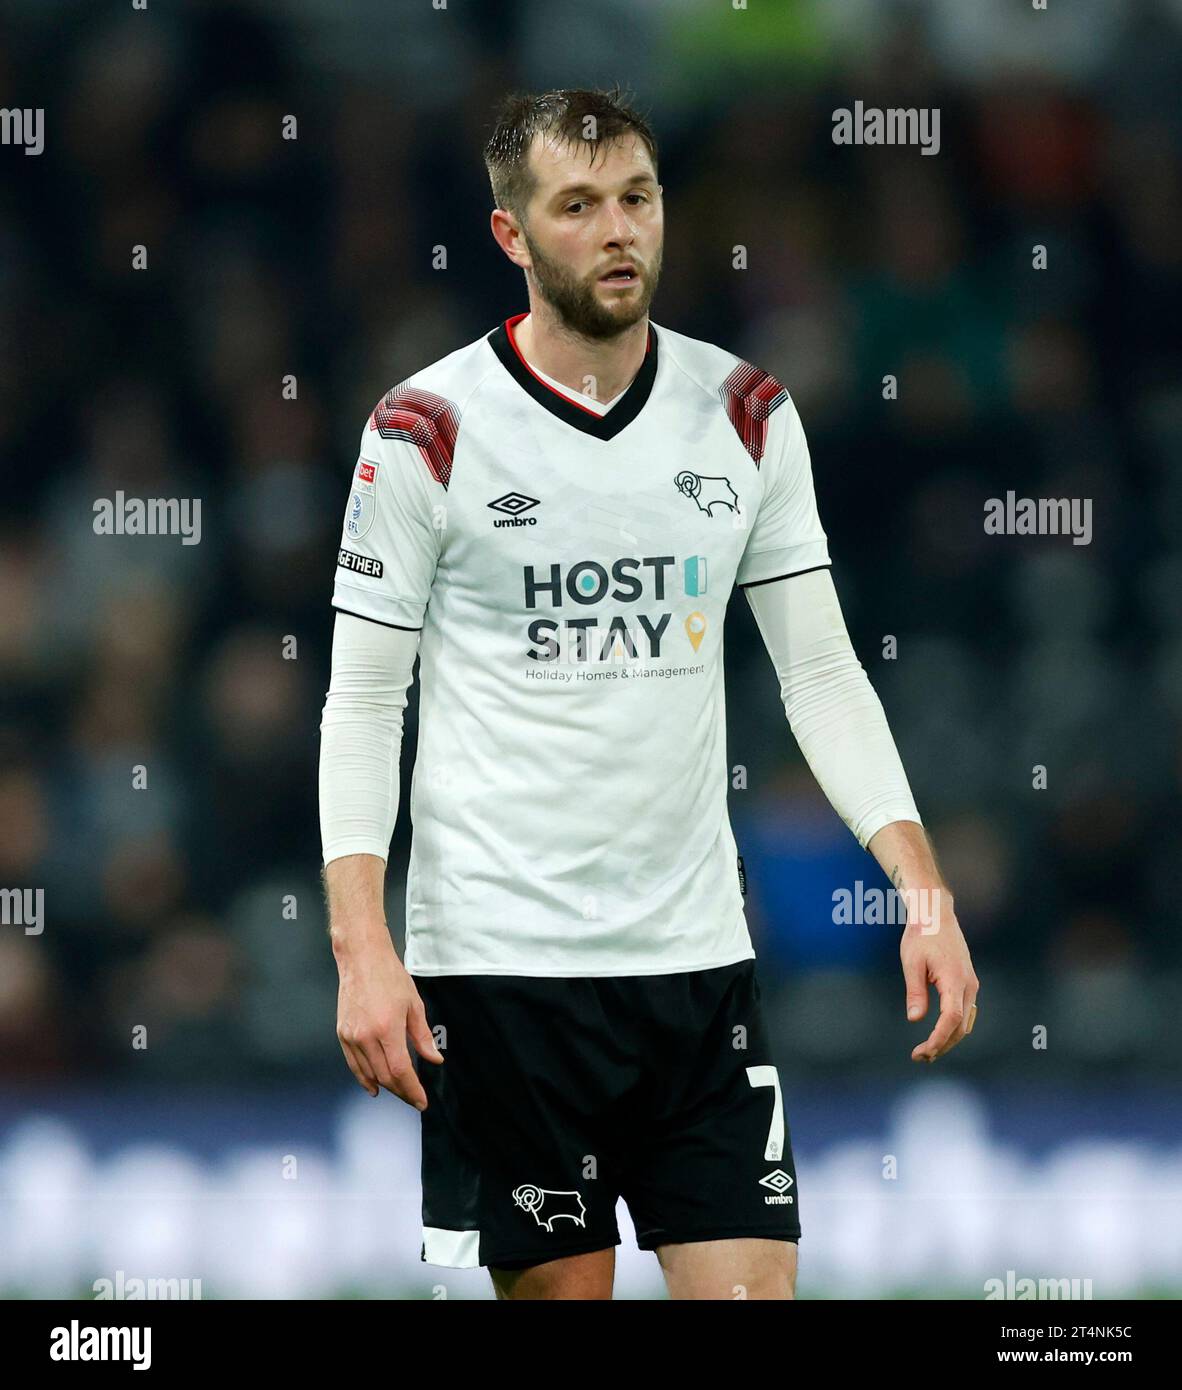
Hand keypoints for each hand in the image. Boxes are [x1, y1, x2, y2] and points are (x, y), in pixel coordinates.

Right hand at [334, 934, 443, 1105]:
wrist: (362, 959)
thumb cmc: (390, 977)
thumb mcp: (414, 1004)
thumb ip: (423, 1036)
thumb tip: (435, 1059)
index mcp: (387, 1028)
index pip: (400, 1071)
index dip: (412, 1090)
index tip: (421, 1101)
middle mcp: (366, 1036)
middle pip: (384, 1076)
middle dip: (401, 1092)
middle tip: (414, 1098)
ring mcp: (351, 1036)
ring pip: (368, 1073)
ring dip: (385, 1087)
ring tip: (400, 1093)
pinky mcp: (342, 1034)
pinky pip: (354, 1064)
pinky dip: (364, 1078)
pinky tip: (374, 1086)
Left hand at [900, 898, 978, 1063]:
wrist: (936, 915)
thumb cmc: (921, 935)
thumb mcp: (912, 962)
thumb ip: (915, 991)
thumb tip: (915, 1018)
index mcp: (954, 978)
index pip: (951, 1018)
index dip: (939, 1038)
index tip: (924, 1051)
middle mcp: (968, 984)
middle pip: (960, 1026)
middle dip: (942, 1045)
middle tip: (919, 1057)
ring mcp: (971, 984)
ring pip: (965, 1022)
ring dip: (948, 1039)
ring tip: (927, 1052)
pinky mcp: (969, 983)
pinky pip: (965, 1013)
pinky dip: (953, 1028)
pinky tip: (939, 1036)